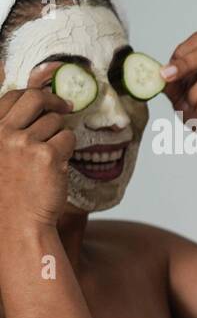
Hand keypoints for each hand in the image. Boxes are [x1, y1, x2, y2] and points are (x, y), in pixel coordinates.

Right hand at [0, 87, 74, 228]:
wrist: (16, 221)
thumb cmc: (8, 191)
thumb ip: (7, 130)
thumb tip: (33, 103)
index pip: (13, 96)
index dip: (34, 95)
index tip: (48, 100)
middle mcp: (2, 132)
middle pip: (35, 98)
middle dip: (54, 100)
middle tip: (66, 107)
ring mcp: (24, 142)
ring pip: (56, 121)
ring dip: (60, 135)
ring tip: (50, 157)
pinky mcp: (48, 155)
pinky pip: (68, 138)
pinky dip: (68, 149)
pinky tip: (57, 166)